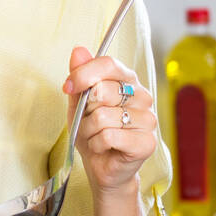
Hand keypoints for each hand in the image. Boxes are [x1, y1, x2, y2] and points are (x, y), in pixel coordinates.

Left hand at [63, 45, 156, 195]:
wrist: (101, 165)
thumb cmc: (91, 131)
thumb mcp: (78, 102)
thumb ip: (79, 77)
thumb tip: (78, 50)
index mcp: (128, 81)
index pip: (108, 64)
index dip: (83, 74)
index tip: (67, 87)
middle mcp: (142, 97)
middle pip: (102, 91)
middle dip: (85, 111)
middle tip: (88, 122)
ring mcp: (148, 119)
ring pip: (103, 117)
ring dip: (88, 130)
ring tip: (95, 136)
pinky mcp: (147, 142)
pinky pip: (109, 136)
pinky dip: (97, 144)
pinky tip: (103, 147)